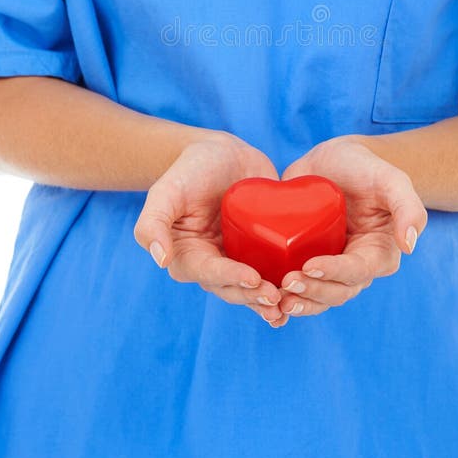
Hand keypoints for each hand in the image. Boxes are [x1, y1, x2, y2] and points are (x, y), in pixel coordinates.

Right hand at [133, 131, 289, 326]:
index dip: (231, 278)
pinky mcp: (261, 249)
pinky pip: (273, 271)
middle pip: (233, 288)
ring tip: (288, 305)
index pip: (210, 272)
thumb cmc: (189, 169)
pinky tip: (304, 294)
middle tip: (276, 298)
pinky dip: (286, 285)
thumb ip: (152, 223)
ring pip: (253, 288)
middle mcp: (213, 264)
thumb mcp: (166, 191)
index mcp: (188, 256)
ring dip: (269, 301)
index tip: (253, 279)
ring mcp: (238, 258)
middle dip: (254, 296)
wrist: (222, 152)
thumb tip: (160, 260)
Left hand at [276, 135, 427, 319]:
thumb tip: (410, 246)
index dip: (334, 273)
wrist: (335, 159)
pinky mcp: (306, 260)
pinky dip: (285, 296)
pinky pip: (298, 286)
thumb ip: (408, 207)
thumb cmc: (366, 167)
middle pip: (336, 292)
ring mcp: (330, 266)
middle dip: (312, 292)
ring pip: (317, 297)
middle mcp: (355, 267)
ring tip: (275, 295)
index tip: (309, 266)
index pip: (357, 272)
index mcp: (379, 253)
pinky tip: (266, 296)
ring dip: (298, 302)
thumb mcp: (391, 179)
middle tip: (286, 281)